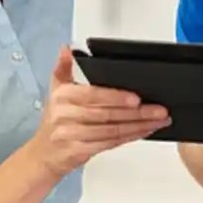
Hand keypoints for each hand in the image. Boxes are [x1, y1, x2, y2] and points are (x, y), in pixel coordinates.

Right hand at [33, 46, 170, 177]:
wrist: (43, 154)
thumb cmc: (54, 120)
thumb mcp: (55, 90)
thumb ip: (63, 67)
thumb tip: (67, 49)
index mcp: (63, 97)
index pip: (93, 95)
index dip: (116, 97)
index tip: (136, 98)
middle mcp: (66, 116)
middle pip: (107, 114)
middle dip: (137, 113)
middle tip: (158, 109)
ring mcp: (73, 136)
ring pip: (113, 131)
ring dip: (139, 126)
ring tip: (158, 120)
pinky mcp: (81, 152)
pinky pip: (111, 143)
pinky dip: (130, 137)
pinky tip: (144, 131)